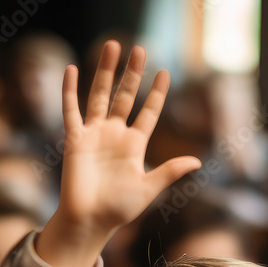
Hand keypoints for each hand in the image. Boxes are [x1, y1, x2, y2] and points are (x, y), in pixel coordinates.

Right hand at [35, 40, 201, 266]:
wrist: (89, 221)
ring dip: (106, 71)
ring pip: (100, 95)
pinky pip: (71, 110)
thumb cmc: (118, 210)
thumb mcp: (148, 189)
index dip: (157, 94)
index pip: (149, 113)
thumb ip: (169, 172)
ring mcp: (94, 135)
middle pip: (125, 97)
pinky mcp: (75, 140)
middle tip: (140, 48)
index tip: (165, 72)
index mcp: (134, 146)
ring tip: (113, 45)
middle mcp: (115, 135)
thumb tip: (197, 162)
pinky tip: (73, 69)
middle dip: (133, 73)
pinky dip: (70, 91)